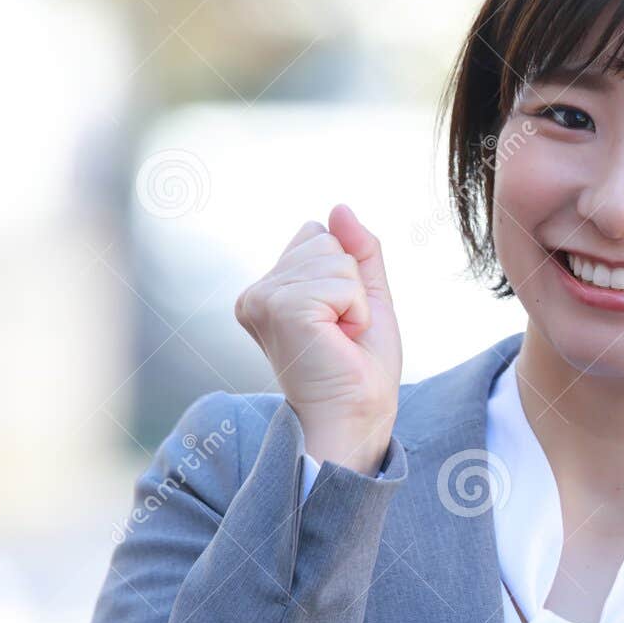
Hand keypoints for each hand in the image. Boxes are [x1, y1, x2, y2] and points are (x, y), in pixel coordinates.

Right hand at [234, 205, 401, 474]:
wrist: (355, 415)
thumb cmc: (359, 368)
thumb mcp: (366, 297)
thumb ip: (357, 251)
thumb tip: (340, 207)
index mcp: (269, 290)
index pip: (316, 235)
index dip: (345, 275)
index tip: (338, 320)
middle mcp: (257, 293)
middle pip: (325, 240)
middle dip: (351, 286)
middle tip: (341, 333)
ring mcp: (264, 299)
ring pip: (335, 258)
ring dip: (355, 301)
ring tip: (339, 338)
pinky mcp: (281, 308)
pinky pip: (342, 281)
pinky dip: (355, 310)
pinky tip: (338, 340)